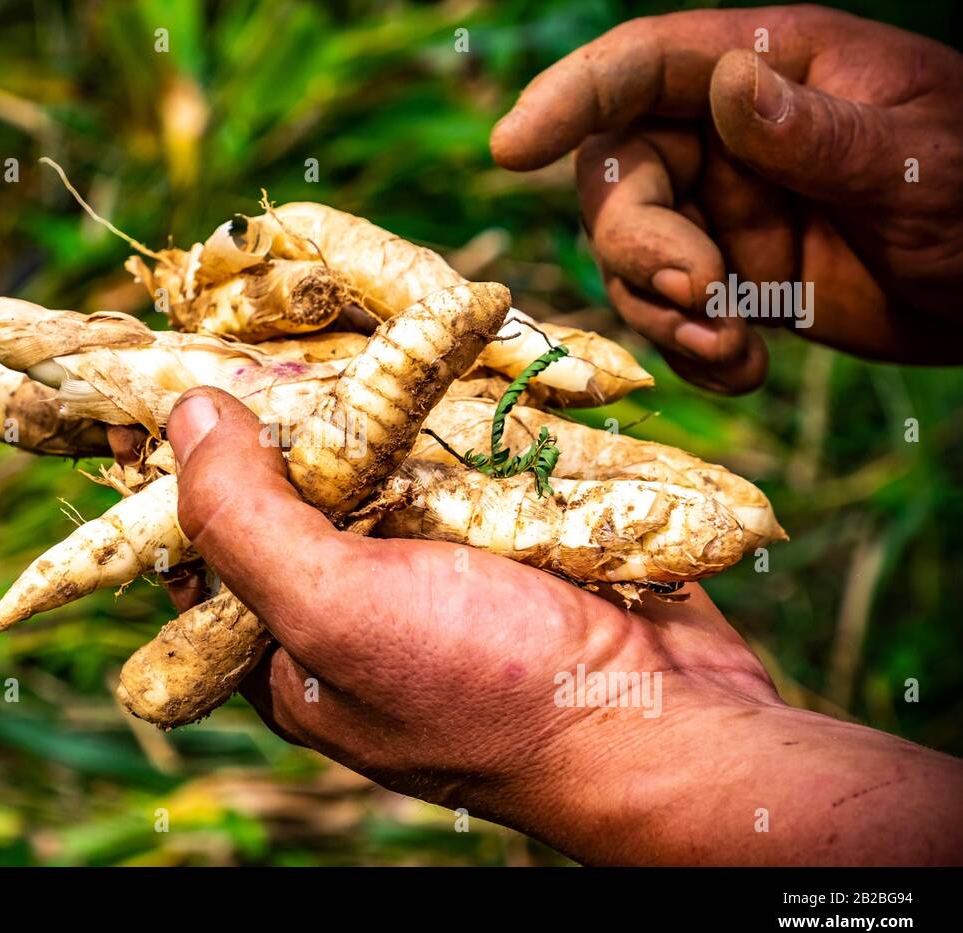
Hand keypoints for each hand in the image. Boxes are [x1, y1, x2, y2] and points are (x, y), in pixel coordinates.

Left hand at [164, 387, 962, 863]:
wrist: (670, 723)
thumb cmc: (494, 691)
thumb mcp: (335, 613)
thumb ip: (245, 522)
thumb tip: (186, 416)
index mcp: (288, 653)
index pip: (202, 551)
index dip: (176, 471)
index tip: (168, 378)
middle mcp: (352, 609)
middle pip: (290, 490)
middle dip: (279, 411)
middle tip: (258, 323)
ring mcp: (433, 566)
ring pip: (380, 456)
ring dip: (366, 388)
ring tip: (331, 307)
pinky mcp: (504, 528)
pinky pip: (459, 446)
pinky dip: (448, 393)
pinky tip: (427, 330)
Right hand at [491, 4, 962, 392]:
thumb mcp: (915, 164)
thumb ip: (816, 131)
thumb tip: (723, 85)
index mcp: (770, 70)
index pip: (645, 66)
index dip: (571, 98)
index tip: (512, 148)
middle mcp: (729, 135)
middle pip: (620, 179)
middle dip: (641, 248)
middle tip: (704, 295)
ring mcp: (725, 208)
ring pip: (633, 258)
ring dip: (666, 313)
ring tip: (735, 349)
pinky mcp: (730, 276)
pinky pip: (669, 313)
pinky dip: (691, 349)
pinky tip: (749, 370)